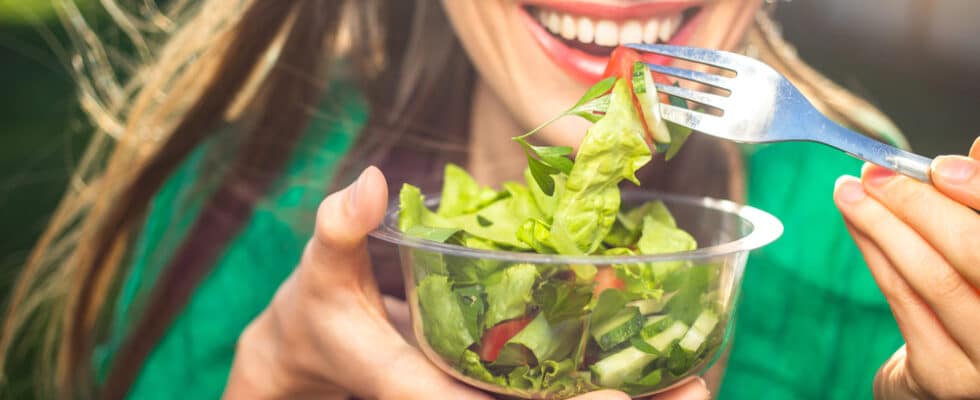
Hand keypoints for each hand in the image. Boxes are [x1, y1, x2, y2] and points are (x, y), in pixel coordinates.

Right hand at [224, 166, 709, 399]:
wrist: (322, 351)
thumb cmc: (321, 310)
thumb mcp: (320, 270)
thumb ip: (339, 230)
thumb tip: (369, 184)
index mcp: (418, 385)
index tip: (617, 397)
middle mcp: (458, 397)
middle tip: (696, 389)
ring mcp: (480, 393)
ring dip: (631, 398)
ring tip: (700, 384)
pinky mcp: (493, 383)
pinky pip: (554, 388)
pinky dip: (605, 377)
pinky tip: (653, 361)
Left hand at [834, 137, 979, 398]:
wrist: (954, 370)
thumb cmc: (975, 293)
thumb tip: (977, 149)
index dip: (979, 192)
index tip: (939, 166)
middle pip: (973, 252)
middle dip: (918, 204)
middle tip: (875, 173)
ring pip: (932, 277)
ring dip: (882, 225)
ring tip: (849, 190)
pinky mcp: (945, 375)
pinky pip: (902, 300)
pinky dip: (875, 253)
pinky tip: (856, 224)